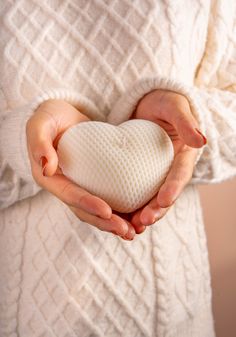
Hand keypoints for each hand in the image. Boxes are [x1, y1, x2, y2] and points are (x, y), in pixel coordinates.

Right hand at [26, 99, 134, 239]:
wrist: (62, 115)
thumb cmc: (50, 117)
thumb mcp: (40, 123)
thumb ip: (39, 142)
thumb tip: (47, 167)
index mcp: (49, 177)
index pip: (69, 195)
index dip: (87, 204)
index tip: (108, 211)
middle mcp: (64, 186)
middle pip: (84, 210)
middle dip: (104, 222)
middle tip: (127, 231)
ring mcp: (78, 185)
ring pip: (95, 210)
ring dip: (113, 223)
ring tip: (134, 231)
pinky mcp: (92, 181)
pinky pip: (106, 198)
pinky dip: (119, 210)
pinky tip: (136, 215)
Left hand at [130, 89, 206, 231]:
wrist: (147, 104)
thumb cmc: (164, 103)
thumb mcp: (174, 107)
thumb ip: (186, 123)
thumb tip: (201, 141)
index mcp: (182, 155)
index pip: (180, 175)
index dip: (173, 189)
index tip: (164, 201)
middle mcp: (170, 169)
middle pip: (166, 194)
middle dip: (156, 210)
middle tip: (142, 221)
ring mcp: (155, 174)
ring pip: (151, 200)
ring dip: (143, 215)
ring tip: (131, 228)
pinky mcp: (139, 175)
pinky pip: (135, 193)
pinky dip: (129, 207)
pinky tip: (118, 218)